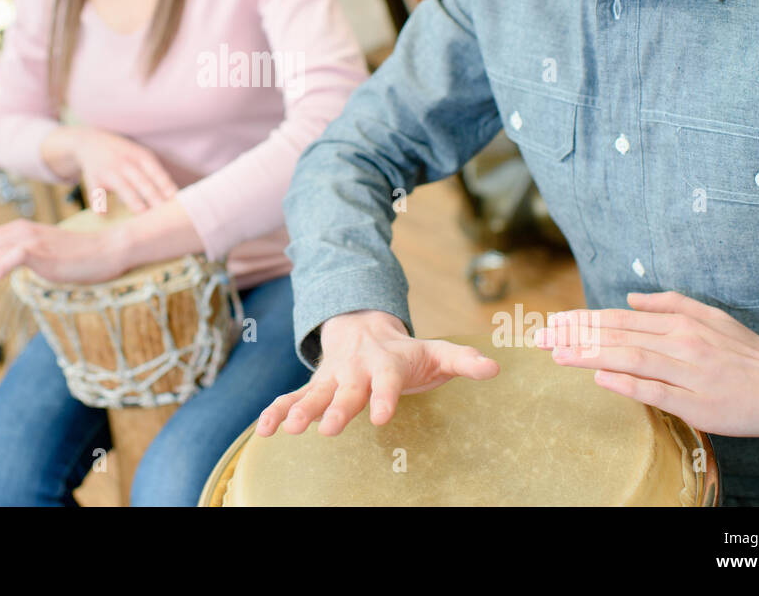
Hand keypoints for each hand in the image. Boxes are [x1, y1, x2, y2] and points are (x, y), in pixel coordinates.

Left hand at [0, 218, 127, 301]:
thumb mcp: (43, 252)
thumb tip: (3, 268)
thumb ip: (22, 254)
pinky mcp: (39, 251)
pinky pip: (6, 258)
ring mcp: (29, 239)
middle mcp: (19, 230)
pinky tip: (1, 284)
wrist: (105, 251)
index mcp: (18, 229)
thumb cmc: (77, 256)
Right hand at [65, 127, 177, 214]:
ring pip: (122, 186)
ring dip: (132, 199)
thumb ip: (154, 173)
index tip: (175, 199)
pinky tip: (103, 214)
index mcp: (140, 156)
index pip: (156, 172)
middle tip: (163, 211)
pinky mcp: (93, 178)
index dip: (165, 185)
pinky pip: (96, 191)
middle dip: (153, 196)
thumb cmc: (124, 154)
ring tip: (142, 212)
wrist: (91, 141)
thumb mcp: (140, 155)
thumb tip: (174, 196)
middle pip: (142, 181)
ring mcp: (109, 170)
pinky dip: (99, 202)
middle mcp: (125, 162)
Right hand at [255, 310, 499, 437]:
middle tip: (325, 430)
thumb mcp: (437, 352)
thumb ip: (463, 360)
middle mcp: (355, 370)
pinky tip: (264, 431)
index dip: (383, 398)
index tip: (381, 417)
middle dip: (336, 408)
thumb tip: (494, 368)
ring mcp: (331, 378)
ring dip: (299, 410)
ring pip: (313, 394)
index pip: (386, 381)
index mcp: (385, 364)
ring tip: (287, 429)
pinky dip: (276, 411)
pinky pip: (291, 399)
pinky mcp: (315, 387)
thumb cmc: (406, 352)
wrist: (363, 328)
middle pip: (345, 390)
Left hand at [533, 290, 758, 437]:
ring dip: (591, 355)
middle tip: (541, 336)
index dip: (583, 320)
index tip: (552, 322)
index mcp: (679, 322)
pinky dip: (626, 382)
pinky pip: (655, 390)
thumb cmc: (749, 354)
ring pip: (630, 358)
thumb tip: (630, 297)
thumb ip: (669, 304)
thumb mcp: (710, 316)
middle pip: (617, 336)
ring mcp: (688, 372)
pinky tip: (600, 377)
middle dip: (575, 335)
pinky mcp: (697, 402)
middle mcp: (680, 342)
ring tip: (558, 353)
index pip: (619, 319)